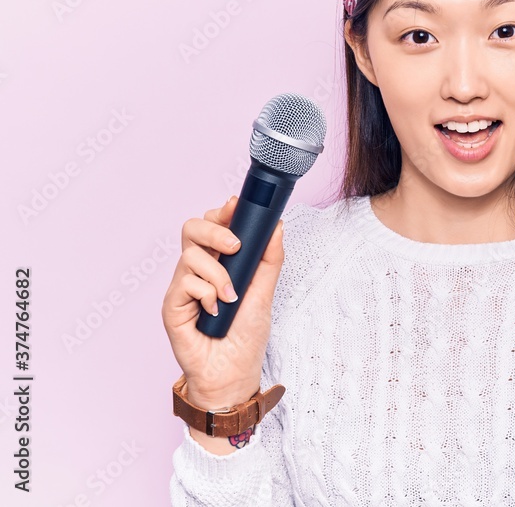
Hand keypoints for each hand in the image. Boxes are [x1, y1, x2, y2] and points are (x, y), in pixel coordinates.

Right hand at [161, 196, 284, 408]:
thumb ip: (269, 259)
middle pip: (192, 228)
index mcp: (219, 262)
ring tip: (231, 297)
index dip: (221, 212)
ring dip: (218, 273)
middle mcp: (198, 270)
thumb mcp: (265, 292)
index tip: (236, 206)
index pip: (212, 225)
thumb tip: (276, 225)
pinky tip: (215, 311)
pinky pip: (185, 282)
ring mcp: (183, 287)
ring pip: (191, 254)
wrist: (234, 373)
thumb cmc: (246, 336)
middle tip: (236, 245)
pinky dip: (206, 293)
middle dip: (215, 229)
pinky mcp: (172, 305)